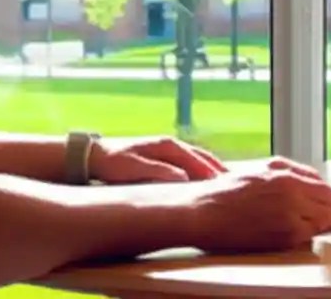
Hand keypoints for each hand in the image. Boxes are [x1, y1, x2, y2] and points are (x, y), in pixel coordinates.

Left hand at [88, 135, 228, 183]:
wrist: (94, 156)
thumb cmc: (114, 164)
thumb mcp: (134, 168)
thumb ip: (160, 172)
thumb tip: (185, 178)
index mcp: (167, 146)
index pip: (197, 160)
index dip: (212, 173)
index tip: (227, 185)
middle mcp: (171, 144)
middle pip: (202, 157)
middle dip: (219, 169)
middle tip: (237, 183)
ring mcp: (167, 149)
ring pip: (197, 158)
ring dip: (212, 168)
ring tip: (227, 180)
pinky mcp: (163, 156)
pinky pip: (189, 161)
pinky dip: (201, 168)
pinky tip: (205, 178)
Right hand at [184, 156, 330, 252]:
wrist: (203, 213)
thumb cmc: (225, 192)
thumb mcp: (260, 169)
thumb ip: (290, 173)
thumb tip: (314, 184)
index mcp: (285, 173)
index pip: (325, 187)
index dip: (325, 197)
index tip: (321, 204)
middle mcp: (291, 192)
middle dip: (327, 211)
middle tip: (316, 217)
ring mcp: (289, 215)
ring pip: (323, 222)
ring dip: (316, 224)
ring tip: (298, 224)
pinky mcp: (284, 236)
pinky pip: (307, 237)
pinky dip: (302, 236)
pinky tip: (285, 231)